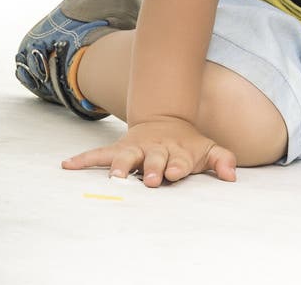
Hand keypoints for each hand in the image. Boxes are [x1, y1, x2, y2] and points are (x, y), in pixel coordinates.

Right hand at [61, 117, 237, 187]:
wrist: (167, 120)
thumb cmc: (188, 145)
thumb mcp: (208, 149)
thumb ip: (222, 159)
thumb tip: (232, 175)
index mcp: (177, 152)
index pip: (179, 161)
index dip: (177, 166)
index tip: (174, 172)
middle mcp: (155, 150)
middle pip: (153, 159)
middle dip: (152, 169)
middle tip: (150, 179)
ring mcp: (136, 149)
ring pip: (125, 156)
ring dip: (119, 166)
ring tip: (113, 176)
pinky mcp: (120, 148)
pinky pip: (99, 153)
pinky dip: (84, 159)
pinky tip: (68, 164)